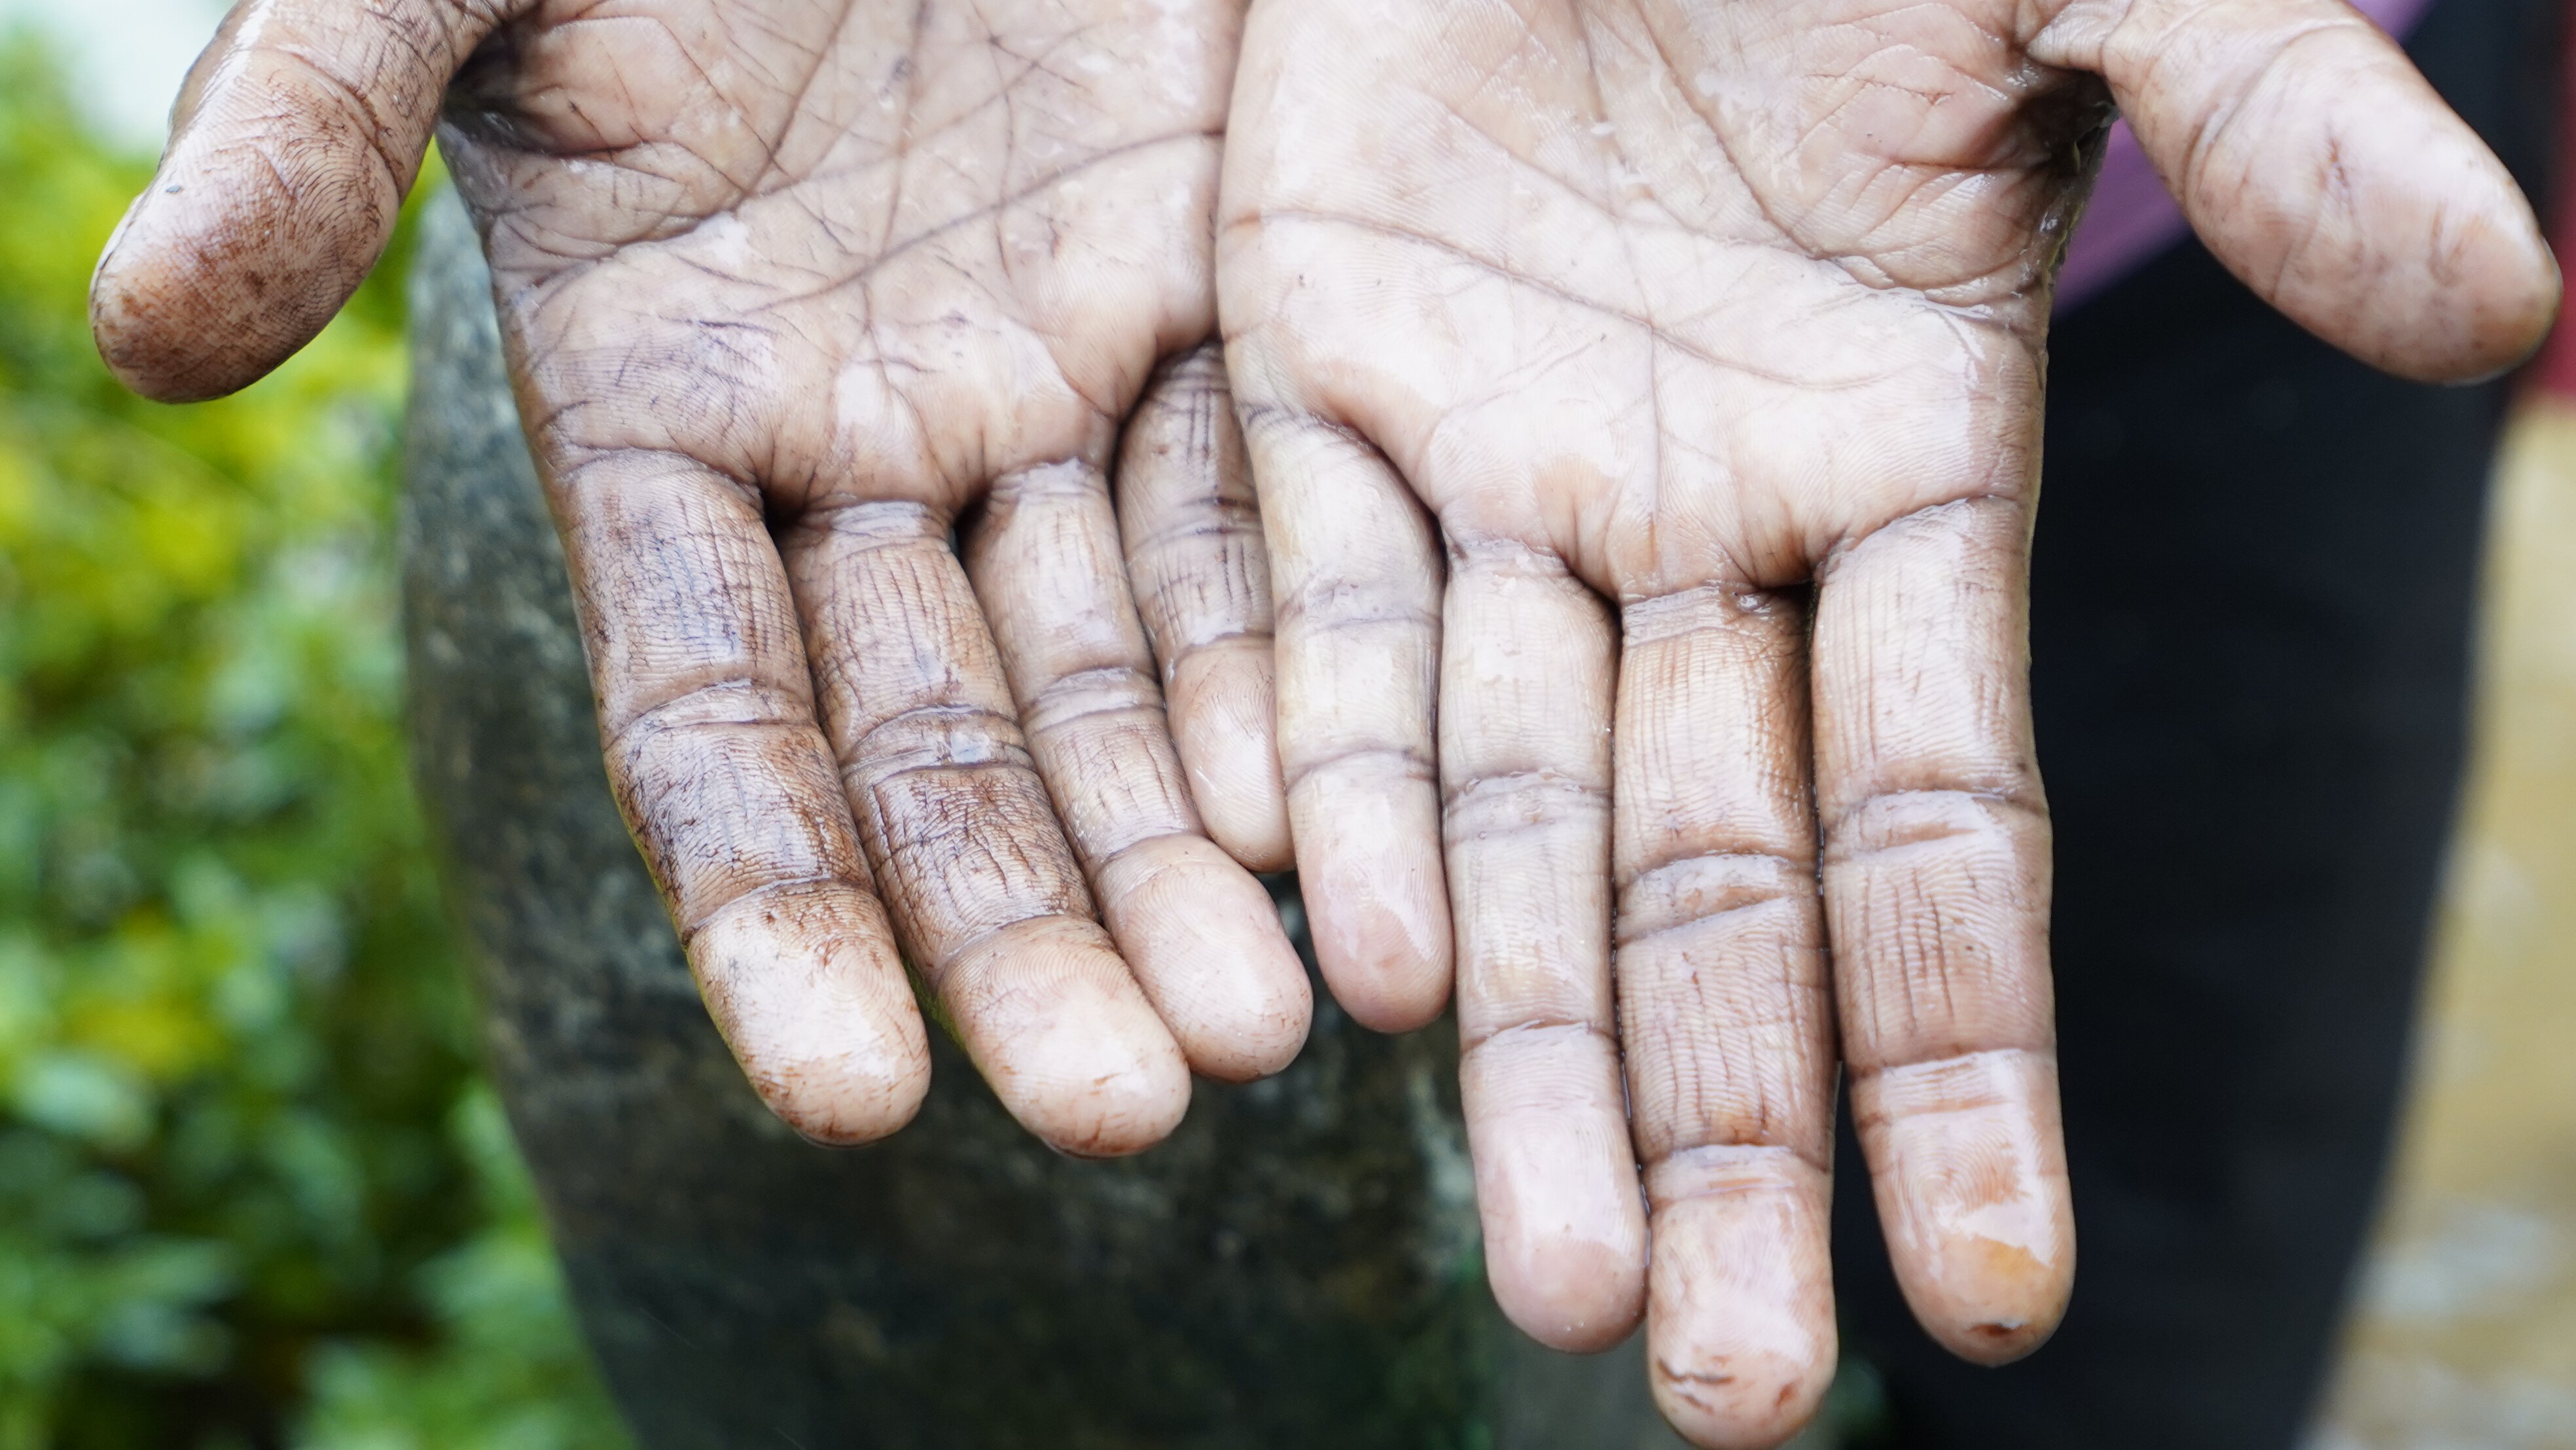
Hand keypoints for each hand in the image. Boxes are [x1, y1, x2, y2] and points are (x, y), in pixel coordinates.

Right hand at [94, 0, 1309, 1156]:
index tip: (850, 1102)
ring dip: (1189, 853)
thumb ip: (311, 125)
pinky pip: (1258, 519)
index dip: (774, 908)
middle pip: (943, 749)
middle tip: (1131, 1109)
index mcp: (659, 412)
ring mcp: (1037, 390)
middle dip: (1027, 934)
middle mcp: (855, 451)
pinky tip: (1360, 819)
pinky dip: (1299, 668)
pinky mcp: (1202, 303)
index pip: (713, 724)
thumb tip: (142, 338)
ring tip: (1275, 1029)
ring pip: (1117, 676)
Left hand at [1218, 0, 2552, 1440]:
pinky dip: (1340, 795)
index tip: (1993, 1298)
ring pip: (1506, 822)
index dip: (1962, 1058)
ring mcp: (1502, 484)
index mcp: (1905, 482)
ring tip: (1549, 1280)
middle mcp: (1702, 540)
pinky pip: (1323, 633)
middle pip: (1711, 893)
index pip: (1941, 830)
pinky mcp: (1321, 390)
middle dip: (1727, 1135)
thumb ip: (2278, 127)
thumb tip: (2512, 313)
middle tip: (1722, 1390)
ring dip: (1518, 1049)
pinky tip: (1348, 968)